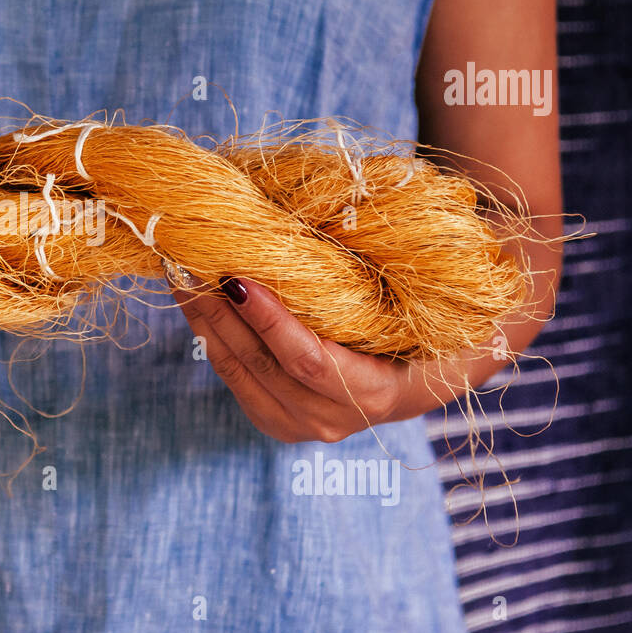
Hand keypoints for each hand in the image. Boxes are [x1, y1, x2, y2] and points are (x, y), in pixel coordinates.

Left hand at [174, 276, 442, 442]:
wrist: (452, 354)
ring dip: (203, 319)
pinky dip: (210, 334)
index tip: (237, 276)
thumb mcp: (443, 291)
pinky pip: (233, 375)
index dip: (269, 320)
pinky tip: (193, 296)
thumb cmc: (450, 311)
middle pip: (259, 365)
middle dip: (219, 310)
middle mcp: (334, 421)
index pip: (308, 360)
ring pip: (236, 371)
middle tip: (189, 258)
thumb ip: (411, 266)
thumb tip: (351, 207)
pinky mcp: (277, 417)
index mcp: (379, 395)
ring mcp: (302, 425)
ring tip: (179, 270)